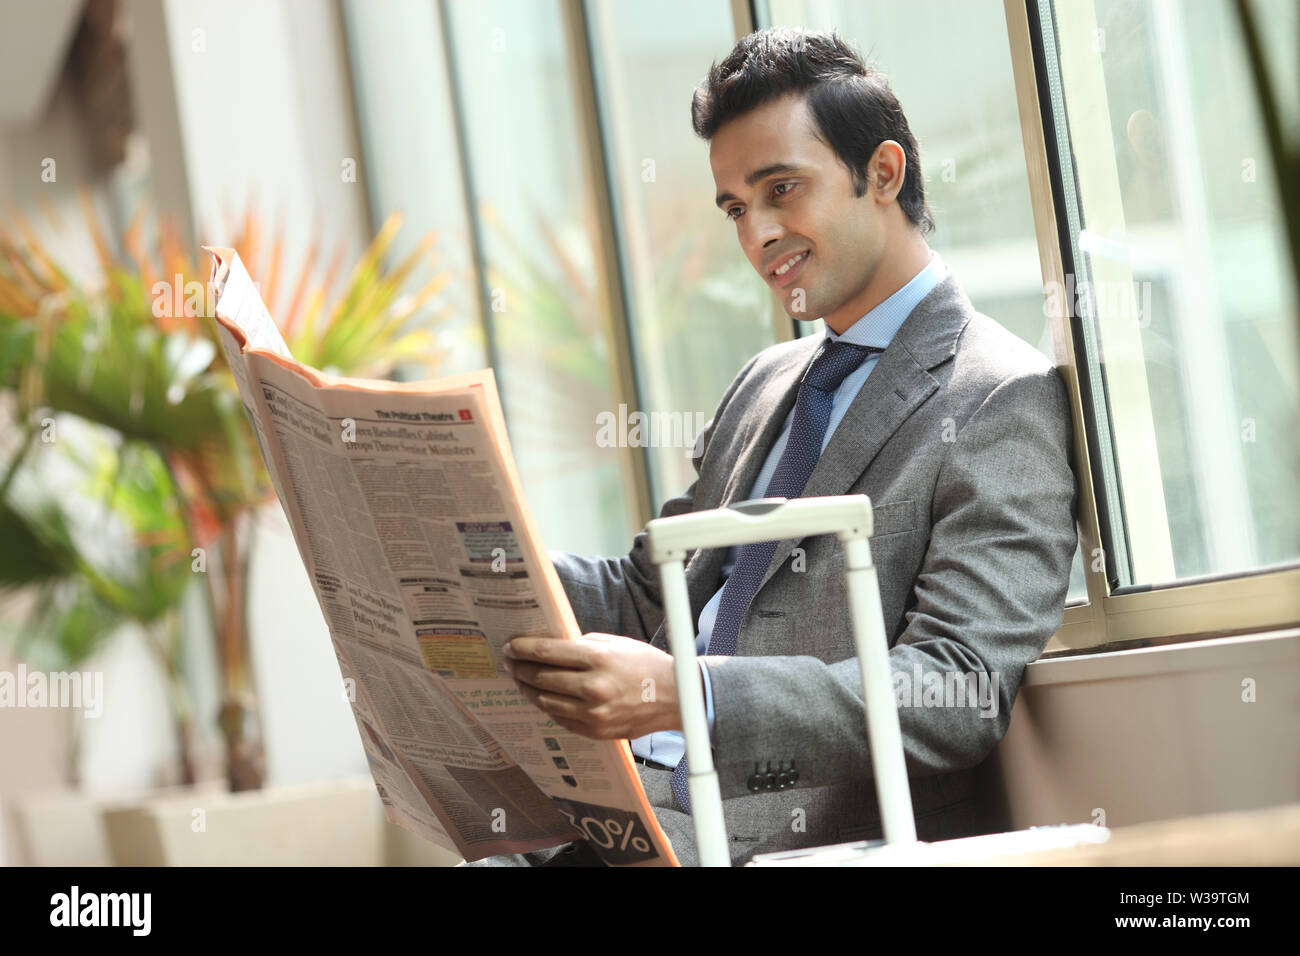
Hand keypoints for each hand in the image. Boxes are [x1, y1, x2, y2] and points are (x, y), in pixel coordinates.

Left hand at [503, 633, 680, 739]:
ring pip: (545, 700)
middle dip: (519, 668)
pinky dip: (546, 705)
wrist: (676, 698)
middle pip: (540, 677)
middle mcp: (593, 687)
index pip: (547, 652)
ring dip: (527, 688)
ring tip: (520, 679)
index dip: (522, 648)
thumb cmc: (645, 665)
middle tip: (509, 661)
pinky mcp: (595, 731)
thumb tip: (551, 647)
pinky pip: (560, 717)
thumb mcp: (616, 644)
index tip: (510, 646)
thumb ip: (583, 645)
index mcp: (598, 658)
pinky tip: (540, 695)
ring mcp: (593, 713)